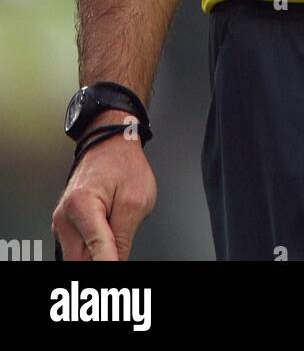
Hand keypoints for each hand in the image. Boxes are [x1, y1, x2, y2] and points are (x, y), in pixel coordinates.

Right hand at [51, 111, 156, 260]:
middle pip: (81, 260)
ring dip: (96, 254)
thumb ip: (123, 237)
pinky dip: (92, 249)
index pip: (96, 251)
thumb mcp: (136, 200)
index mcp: (81, 206)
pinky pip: (77, 248)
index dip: (110, 264)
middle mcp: (64, 215)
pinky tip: (107, 235)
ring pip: (78, 257)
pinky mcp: (65, 225)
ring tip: (116, 231)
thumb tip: (116, 263)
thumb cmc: (124, 164)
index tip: (118, 264)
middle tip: (121, 246)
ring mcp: (61, 221)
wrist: (111, 144)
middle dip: (101, 260)